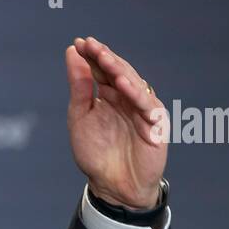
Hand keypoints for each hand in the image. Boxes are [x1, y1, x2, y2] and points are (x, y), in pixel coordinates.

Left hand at [64, 36, 167, 209]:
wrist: (112, 186)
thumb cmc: (96, 154)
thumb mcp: (80, 117)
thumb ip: (79, 87)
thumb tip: (72, 54)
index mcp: (110, 96)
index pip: (102, 70)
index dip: (92, 56)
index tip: (78, 43)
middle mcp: (127, 99)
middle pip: (118, 72)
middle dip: (105, 58)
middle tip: (91, 45)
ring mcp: (142, 110)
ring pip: (134, 85)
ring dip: (120, 71)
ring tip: (105, 60)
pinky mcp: (156, 125)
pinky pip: (147, 107)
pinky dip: (137, 96)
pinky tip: (124, 85)